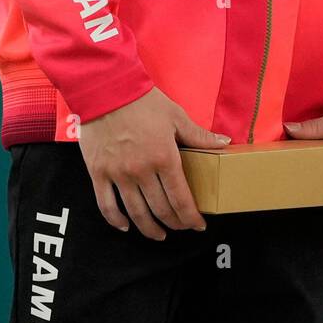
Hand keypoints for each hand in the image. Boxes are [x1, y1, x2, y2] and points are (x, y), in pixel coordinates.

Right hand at [78, 87, 230, 239]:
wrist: (107, 88)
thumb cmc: (143, 101)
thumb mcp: (176, 116)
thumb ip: (199, 136)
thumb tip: (224, 142)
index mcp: (164, 158)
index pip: (181, 199)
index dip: (191, 217)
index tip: (198, 225)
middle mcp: (142, 171)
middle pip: (161, 209)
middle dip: (174, 223)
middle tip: (180, 226)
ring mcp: (119, 174)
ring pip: (136, 213)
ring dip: (149, 228)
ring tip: (158, 234)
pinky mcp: (98, 173)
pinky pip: (106, 205)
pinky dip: (116, 220)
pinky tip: (126, 226)